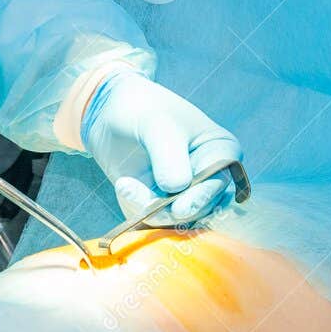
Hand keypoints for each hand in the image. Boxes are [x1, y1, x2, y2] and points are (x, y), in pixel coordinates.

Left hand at [80, 72, 240, 224]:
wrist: (109, 113)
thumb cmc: (141, 110)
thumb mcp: (157, 124)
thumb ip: (169, 155)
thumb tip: (176, 189)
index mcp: (221, 152)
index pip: (220, 181)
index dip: (201, 196)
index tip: (179, 207)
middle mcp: (210, 177)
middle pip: (202, 207)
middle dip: (173, 208)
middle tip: (148, 203)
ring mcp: (186, 194)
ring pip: (176, 219)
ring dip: (150, 208)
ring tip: (125, 185)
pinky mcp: (162, 206)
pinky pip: (154, 221)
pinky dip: (138, 209)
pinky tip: (123, 186)